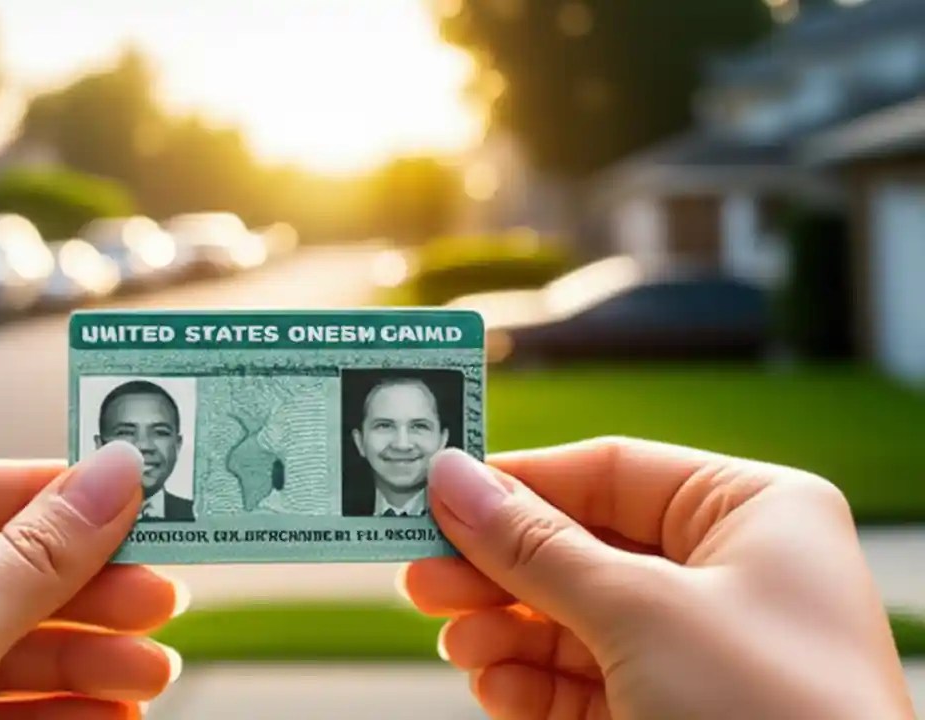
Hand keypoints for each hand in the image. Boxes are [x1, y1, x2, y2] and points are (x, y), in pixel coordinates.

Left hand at [0, 442, 182, 719]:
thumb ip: (32, 559)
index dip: (43, 493)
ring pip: (1, 648)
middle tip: (158, 596)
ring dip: (87, 659)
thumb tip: (111, 475)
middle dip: (83, 591)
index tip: (131, 495)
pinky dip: (62, 712)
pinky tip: (114, 716)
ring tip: (151, 672)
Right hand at [404, 438, 912, 719]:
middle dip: (497, 568)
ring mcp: (702, 650)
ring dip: (505, 631)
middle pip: (580, 547)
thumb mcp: (642, 614)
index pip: (609, 470)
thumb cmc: (777, 717)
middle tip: (421, 576)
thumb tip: (452, 479)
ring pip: (573, 618)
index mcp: (754, 514)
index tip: (435, 495)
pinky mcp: (676, 713)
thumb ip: (536, 547)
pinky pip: (584, 679)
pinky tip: (493, 683)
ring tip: (456, 640)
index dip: (517, 482)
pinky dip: (531, 683)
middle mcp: (731, 574)